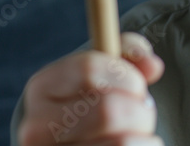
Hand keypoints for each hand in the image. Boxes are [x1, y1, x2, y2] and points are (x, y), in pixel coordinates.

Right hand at [18, 32, 164, 144]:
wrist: (74, 142)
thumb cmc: (94, 105)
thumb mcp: (106, 72)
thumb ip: (129, 54)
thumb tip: (152, 66)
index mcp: (42, 88)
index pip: (89, 69)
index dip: (127, 75)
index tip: (136, 85)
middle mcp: (37, 127)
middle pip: (109, 110)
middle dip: (140, 109)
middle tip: (140, 114)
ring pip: (122, 142)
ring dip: (143, 134)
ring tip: (135, 132)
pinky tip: (133, 144)